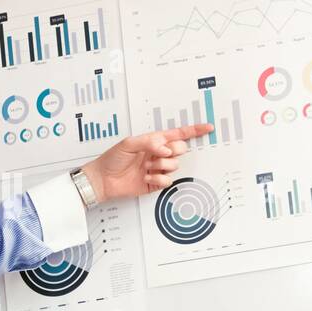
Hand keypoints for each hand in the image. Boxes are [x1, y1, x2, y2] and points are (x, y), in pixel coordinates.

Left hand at [80, 124, 213, 202]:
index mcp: (154, 141)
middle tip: (158, 153)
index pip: (177, 134)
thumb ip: (150, 142)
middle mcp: (158, 154)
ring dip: (161, 165)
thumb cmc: (112, 159)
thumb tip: (165, 147)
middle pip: (180, 149)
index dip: (193, 131)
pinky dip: (157, 179)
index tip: (208, 128)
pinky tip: (146, 177)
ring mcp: (157, 168)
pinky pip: (167, 180)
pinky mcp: (155, 183)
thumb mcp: (129, 143)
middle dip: (173, 150)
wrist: (103, 179)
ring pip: (174, 165)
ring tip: (146, 167)